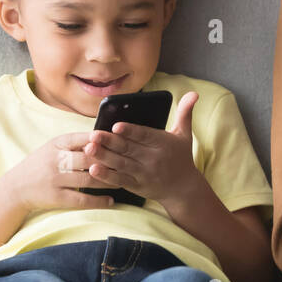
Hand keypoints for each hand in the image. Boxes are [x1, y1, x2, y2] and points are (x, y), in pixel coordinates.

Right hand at [1, 131, 117, 214]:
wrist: (16, 187)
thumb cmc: (42, 163)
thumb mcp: (54, 147)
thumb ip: (76, 142)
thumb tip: (106, 136)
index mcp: (57, 143)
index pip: (84, 138)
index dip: (103, 140)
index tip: (121, 141)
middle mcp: (56, 160)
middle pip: (89, 159)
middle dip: (111, 160)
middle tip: (129, 162)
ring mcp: (56, 180)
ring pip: (89, 180)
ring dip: (109, 180)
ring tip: (124, 180)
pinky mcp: (56, 198)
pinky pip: (82, 200)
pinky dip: (98, 201)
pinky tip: (111, 200)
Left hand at [83, 91, 204, 208]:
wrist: (184, 189)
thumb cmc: (182, 157)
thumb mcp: (185, 134)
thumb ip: (185, 113)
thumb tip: (194, 93)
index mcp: (163, 143)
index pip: (145, 135)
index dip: (130, 131)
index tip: (116, 125)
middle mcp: (153, 159)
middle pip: (129, 149)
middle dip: (110, 142)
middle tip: (93, 134)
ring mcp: (144, 174)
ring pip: (121, 164)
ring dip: (104, 157)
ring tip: (88, 148)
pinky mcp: (137, 186)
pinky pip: (120, 180)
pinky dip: (107, 176)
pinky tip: (93, 169)